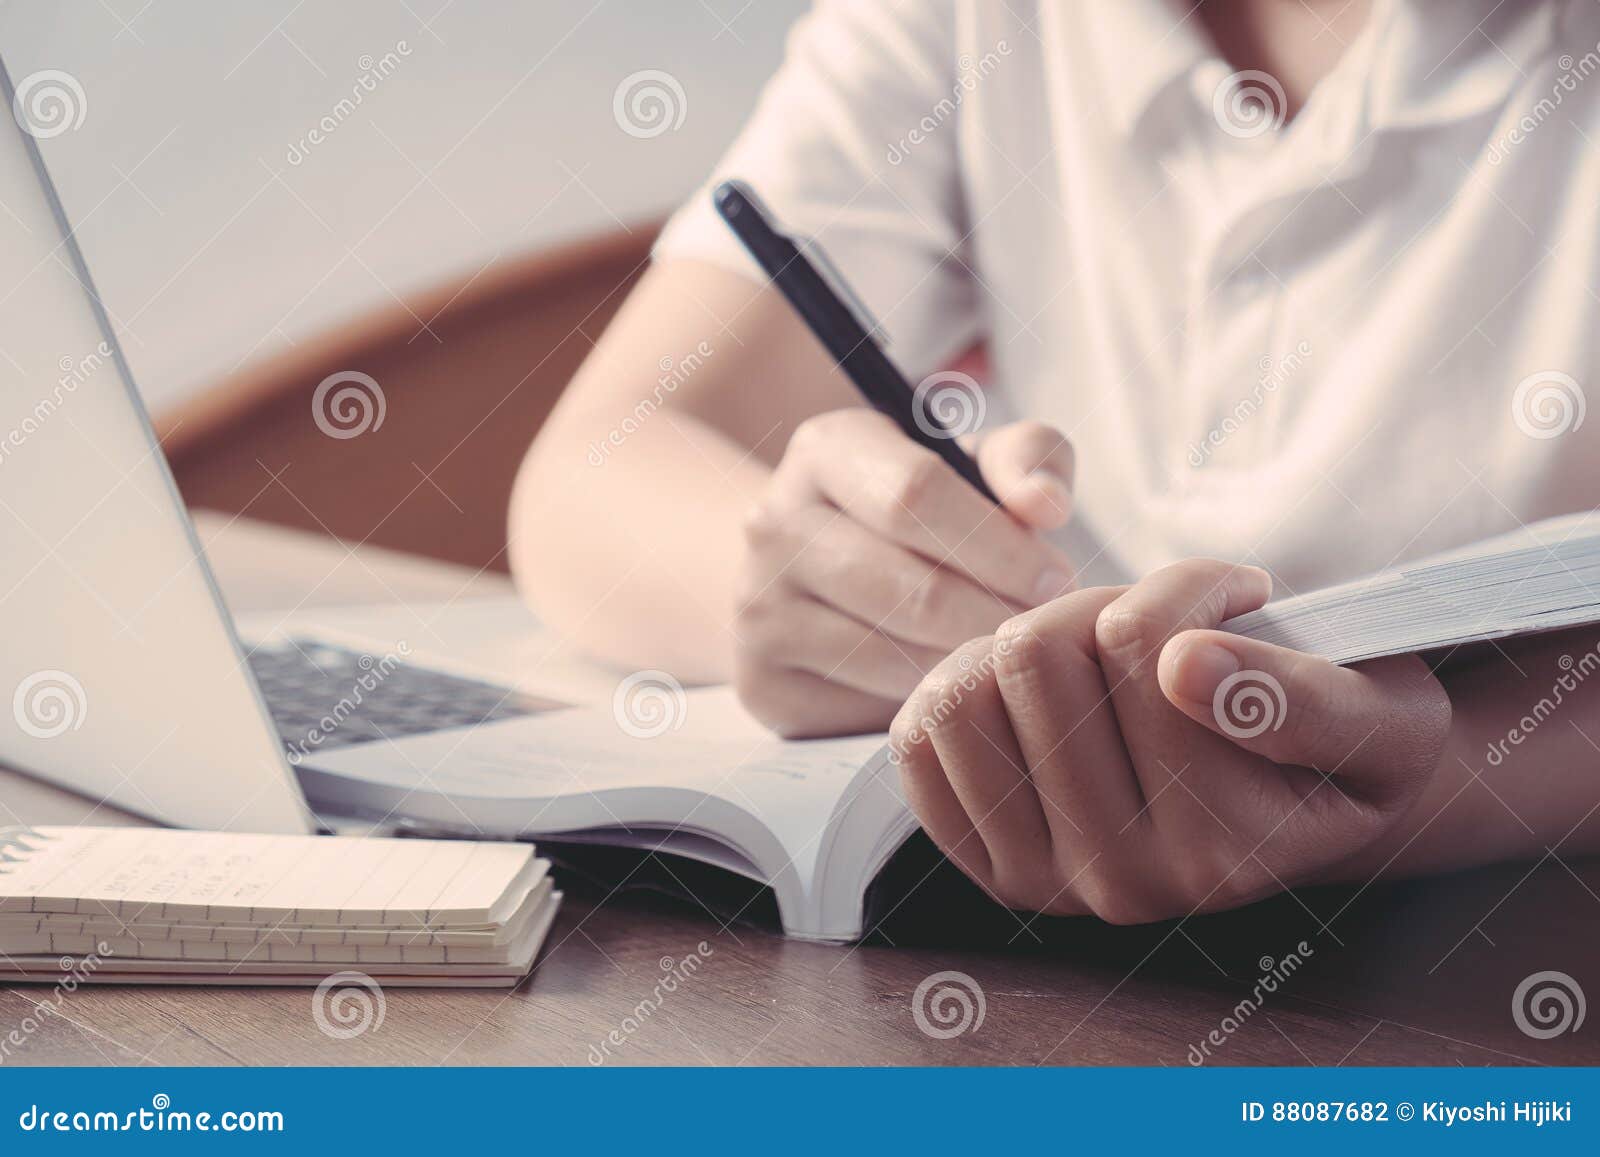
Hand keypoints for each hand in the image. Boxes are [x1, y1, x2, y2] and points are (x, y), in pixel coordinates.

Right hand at [735, 408, 1076, 736]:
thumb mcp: (971, 468)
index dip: (1000, 546)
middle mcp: (773, 524)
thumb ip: (1026, 460)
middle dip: (995, 617)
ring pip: (894, 655)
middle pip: (912, 588)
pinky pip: (866, 708)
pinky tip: (948, 686)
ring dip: (966, 666)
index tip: (1054, 580)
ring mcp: (758, 607)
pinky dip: (923, 703)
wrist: (811, 579)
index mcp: (825, 449)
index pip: (916, 494)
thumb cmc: (918, 517)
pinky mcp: (763, 682)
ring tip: (1000, 657)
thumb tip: (1046, 505)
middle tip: (1038, 633)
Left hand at [888, 559, 1452, 922]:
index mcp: (1228, 849)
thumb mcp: (1379, 714)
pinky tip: (1038, 695)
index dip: (1188, 589)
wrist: (1295, 808)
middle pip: (1039, 654)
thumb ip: (1304, 699)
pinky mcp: (989, 864)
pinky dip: (968, 685)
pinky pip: (923, 739)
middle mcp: (1131, 884)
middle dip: (1103, 607)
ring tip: (1104, 660)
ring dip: (1031, 644)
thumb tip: (1184, 668)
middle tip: (1166, 627)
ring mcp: (1049, 882)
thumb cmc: (1340, 737)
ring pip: (971, 687)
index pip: (1143, 644)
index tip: (1240, 598)